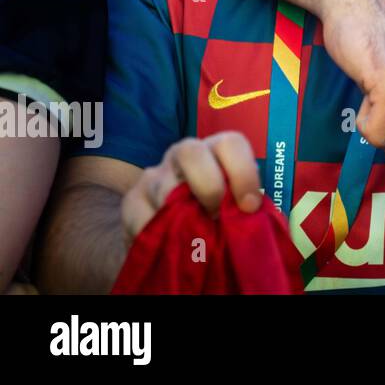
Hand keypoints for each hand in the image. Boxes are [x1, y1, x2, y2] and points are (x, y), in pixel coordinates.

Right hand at [121, 132, 260, 241]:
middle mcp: (182, 154)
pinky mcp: (131, 201)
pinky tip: (171, 244)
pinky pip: (140, 214)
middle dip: (208, 185)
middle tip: (216, 215)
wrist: (173, 231)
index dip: (243, 172)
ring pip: (163, 186)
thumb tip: (251, 216)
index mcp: (216, 150)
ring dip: (183, 216)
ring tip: (195, 237)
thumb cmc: (216, 214)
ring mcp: (154, 175)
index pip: (230, 143)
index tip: (249, 206)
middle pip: (191, 152)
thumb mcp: (234, 206)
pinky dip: (158, 232)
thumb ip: (243, 204)